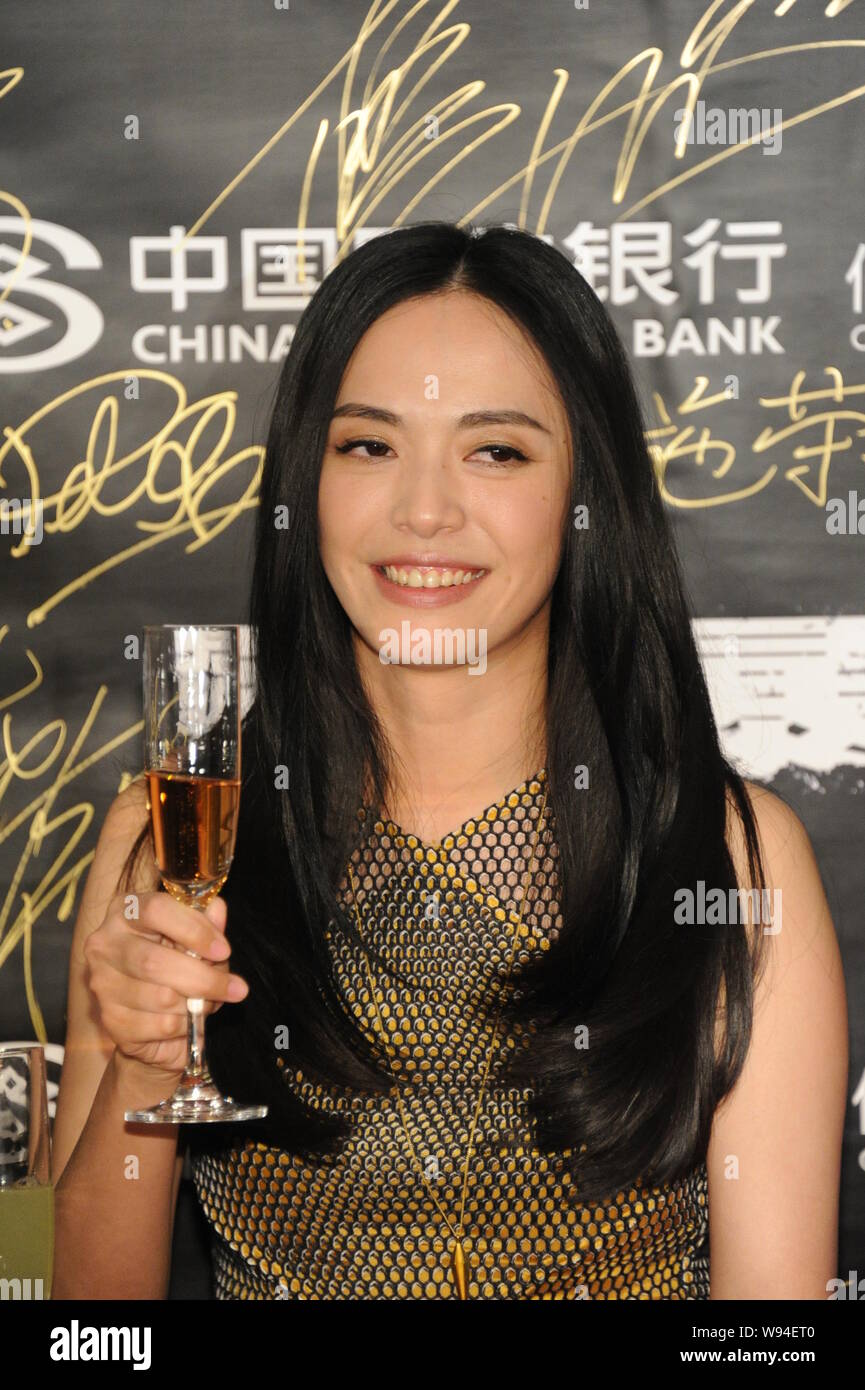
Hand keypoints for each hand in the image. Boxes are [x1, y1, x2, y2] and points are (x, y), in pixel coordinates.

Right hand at [84, 891, 247, 1081]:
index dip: (195, 930)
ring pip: (161, 998)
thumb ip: (206, 923)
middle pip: (154, 961)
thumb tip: (217, 909)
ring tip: (206, 1002)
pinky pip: (161, 1025)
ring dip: (197, 1004)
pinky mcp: (111, 1020)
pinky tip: (186, 1018)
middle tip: (235, 988)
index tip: (224, 950)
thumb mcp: (194, 938)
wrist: (149, 1014)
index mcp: (125, 911)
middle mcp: (105, 944)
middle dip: (204, 978)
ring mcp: (103, 983)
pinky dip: (185, 1025)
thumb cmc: (174, 963)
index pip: (156, 910)